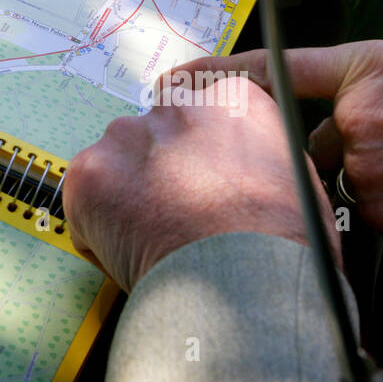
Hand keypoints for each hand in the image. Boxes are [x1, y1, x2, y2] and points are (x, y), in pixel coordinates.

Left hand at [63, 75, 336, 291]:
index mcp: (233, 99)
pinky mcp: (90, 172)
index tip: (197, 177)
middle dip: (158, 171)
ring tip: (156, 242)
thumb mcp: (297, 180)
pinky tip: (133, 254)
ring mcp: (128, 137)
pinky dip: (99, 230)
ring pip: (116, 166)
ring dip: (127, 198)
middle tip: (176, 217)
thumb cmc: (282, 246)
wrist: (245, 282)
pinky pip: (85, 203)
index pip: (198, 106)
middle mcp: (177, 107)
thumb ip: (259, 158)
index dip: (194, 150)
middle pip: (153, 135)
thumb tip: (250, 175)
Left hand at [175, 41, 382, 247]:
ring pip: (342, 181)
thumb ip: (378, 87)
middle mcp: (357, 112)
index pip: (277, 68)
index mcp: (369, 65)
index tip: (177, 80)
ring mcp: (367, 164)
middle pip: (313, 141)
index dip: (221, 74)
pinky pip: (368, 214)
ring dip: (371, 182)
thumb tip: (348, 111)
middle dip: (339, 150)